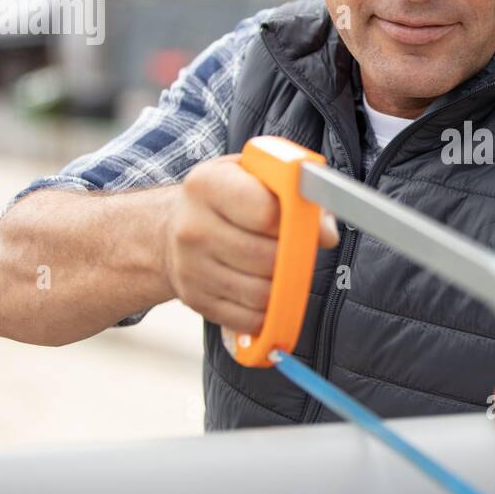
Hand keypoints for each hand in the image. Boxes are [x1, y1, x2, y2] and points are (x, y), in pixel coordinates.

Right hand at [164, 154, 339, 334]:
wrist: (170, 228)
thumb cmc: (226, 198)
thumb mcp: (255, 175)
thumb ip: (298, 192)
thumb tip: (324, 232)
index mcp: (208, 186)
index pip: (266, 213)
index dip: (297, 222)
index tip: (310, 225)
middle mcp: (193, 228)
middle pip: (267, 257)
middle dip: (293, 257)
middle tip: (297, 250)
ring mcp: (191, 268)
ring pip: (261, 293)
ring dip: (283, 286)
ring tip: (283, 268)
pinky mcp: (196, 300)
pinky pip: (248, 318)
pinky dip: (268, 311)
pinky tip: (268, 291)